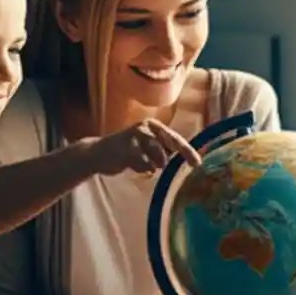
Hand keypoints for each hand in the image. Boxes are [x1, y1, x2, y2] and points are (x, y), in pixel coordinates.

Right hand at [85, 118, 201, 175]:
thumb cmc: (127, 152)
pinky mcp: (127, 149)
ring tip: (139, 163)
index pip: (175, 138)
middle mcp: (146, 127)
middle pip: (170, 144)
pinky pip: (144, 165)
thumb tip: (186, 159)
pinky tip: (130, 165)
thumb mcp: (148, 147)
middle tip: (191, 165)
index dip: (188, 151)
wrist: (97, 154)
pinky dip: (140, 168)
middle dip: (182, 155)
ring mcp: (135, 137)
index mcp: (153, 126)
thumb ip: (164, 150)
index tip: (198, 163)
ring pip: (158, 158)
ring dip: (152, 165)